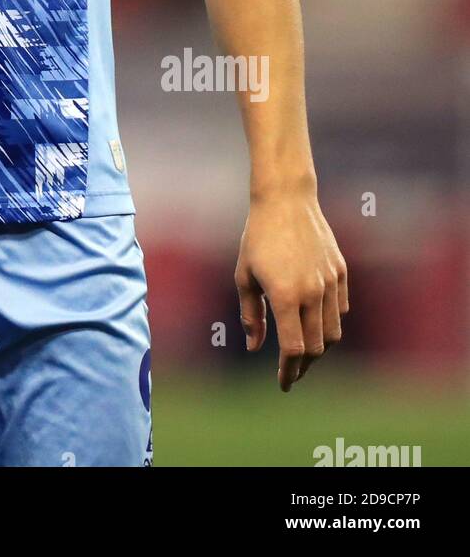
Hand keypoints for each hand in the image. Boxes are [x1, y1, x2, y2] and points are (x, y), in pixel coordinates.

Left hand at [235, 189, 347, 390]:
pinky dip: (330, 322)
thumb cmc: (258, 237)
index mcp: (285, 295)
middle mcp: (312, 292)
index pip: (292, 348)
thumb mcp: (244, 275)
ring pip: (333, 332)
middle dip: (303, 365)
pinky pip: (340, 310)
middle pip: (315, 346)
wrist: (286, 201)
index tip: (283, 384)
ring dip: (319, 347)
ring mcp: (330, 282)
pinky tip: (316, 322)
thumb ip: (251, 314)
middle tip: (292, 372)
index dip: (288, 371)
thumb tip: (255, 347)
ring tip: (304, 350)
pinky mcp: (341, 272)